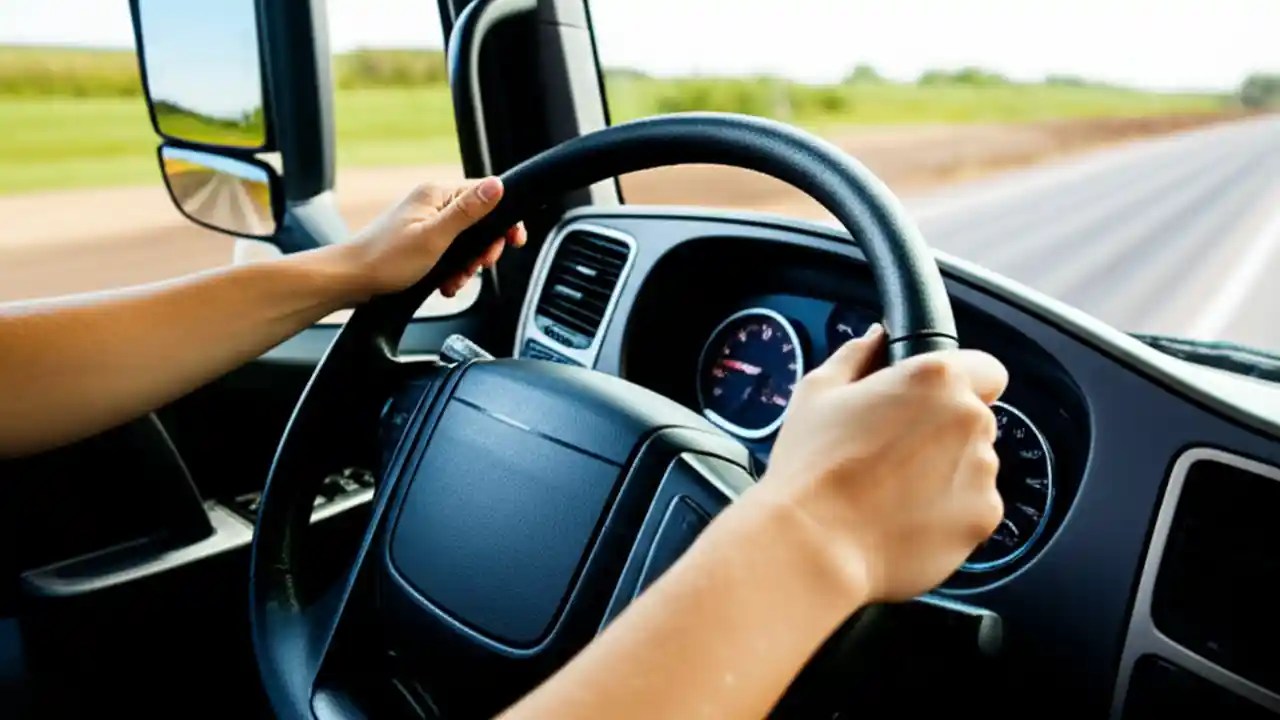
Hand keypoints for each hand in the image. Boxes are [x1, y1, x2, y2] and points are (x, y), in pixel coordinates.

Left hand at [343, 177, 525, 299]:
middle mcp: (432, 203)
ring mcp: (426, 222)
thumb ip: (468, 211)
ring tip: (455, 280)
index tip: (514, 240)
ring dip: (466, 264)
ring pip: (465, 240)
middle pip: (479, 220)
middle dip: (482, 249)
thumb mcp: (435, 236)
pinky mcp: (421, 241)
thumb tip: (498, 186)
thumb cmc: (386, 259)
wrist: (351, 280)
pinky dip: (452, 270)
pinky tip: (445, 282)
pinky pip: (450, 252)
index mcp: (437, 194)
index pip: (486, 194)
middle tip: (477, 266)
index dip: (503, 219)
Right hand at [752, 324, 1007, 603]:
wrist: (815, 545)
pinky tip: (903, 518)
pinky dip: (948, 512)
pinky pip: (974, 507)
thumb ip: (856, 357)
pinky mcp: (983, 518)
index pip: (985, 368)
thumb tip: (875, 338)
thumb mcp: (817, 394)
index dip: (961, 384)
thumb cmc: (811, 469)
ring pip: (975, 464)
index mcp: (934, 378)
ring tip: (892, 492)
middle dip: (944, 431)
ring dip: (947, 472)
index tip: (930, 403)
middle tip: (893, 452)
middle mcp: (968, 419)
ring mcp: (982, 471)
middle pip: (975, 418)